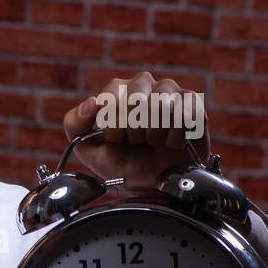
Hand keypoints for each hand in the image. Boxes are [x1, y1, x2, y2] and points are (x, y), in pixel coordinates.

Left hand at [62, 72, 210, 196]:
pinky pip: (183, 115)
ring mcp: (170, 91)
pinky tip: (171, 142)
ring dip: (154, 135)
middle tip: (136, 142)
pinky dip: (174, 138)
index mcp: (116, 89)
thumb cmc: (120, 162)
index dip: (113, 126)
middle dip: (133, 131)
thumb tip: (91, 102)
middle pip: (136, 100)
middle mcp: (143, 83)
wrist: (152, 184)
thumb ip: (74, 123)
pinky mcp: (193, 104)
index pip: (111, 98)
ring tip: (153, 142)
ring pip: (161, 106)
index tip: (117, 139)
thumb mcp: (86, 148)